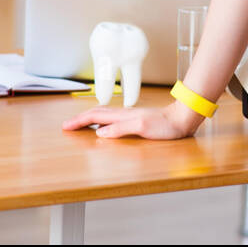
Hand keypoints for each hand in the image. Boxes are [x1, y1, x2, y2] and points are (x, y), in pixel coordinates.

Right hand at [62, 100, 201, 138]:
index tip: (65, 126)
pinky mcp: (135, 120)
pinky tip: (104, 125)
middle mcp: (123, 114)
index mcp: (122, 116)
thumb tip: (99, 133)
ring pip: (103, 114)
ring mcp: (129, 116)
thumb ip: (120, 129)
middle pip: (96, 113)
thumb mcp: (142, 128)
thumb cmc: (165, 125)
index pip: (94, 117)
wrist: (181, 118)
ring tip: (80, 123)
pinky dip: (101, 120)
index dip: (79, 121)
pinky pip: (111, 119)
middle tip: (67, 125)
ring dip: (89, 118)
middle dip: (80, 119)